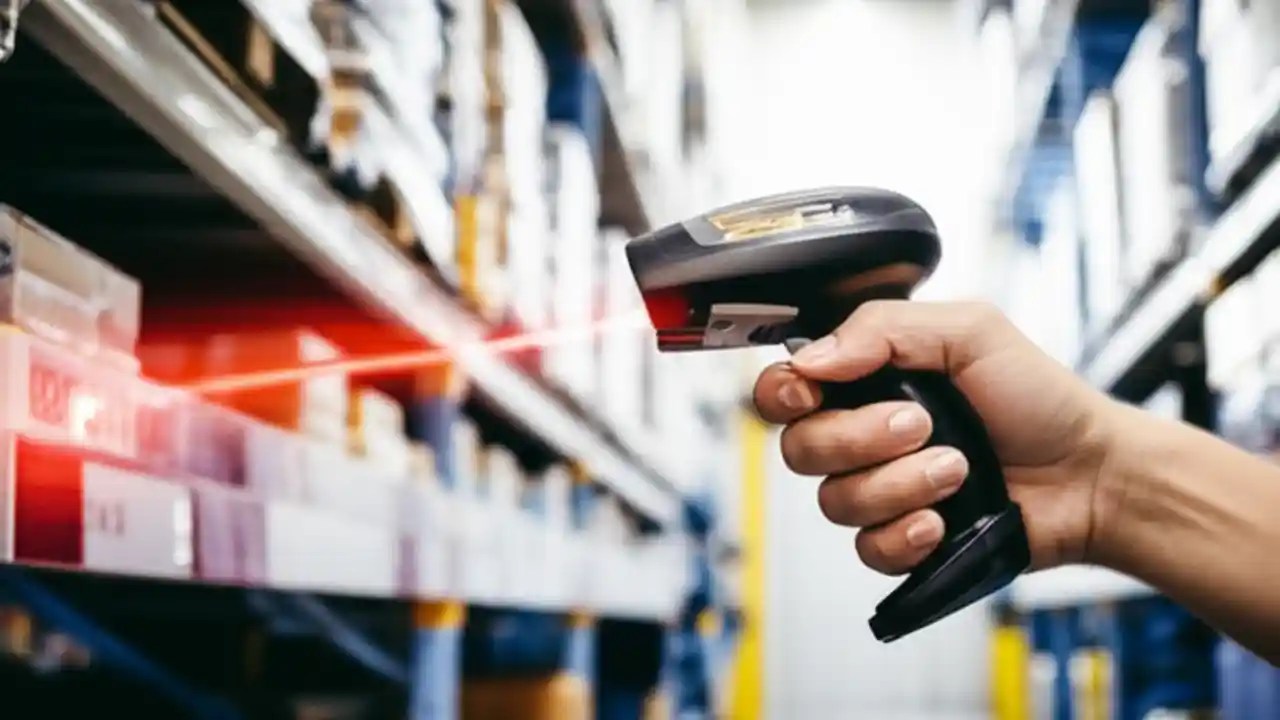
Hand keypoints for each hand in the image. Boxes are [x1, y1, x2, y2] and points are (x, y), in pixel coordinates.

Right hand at [753, 300, 1123, 574]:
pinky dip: (906, 534)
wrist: (1090, 473)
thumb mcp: (969, 331)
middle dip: (859, 438)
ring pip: (835, 502)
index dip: (782, 393)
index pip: (784, 387)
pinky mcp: (902, 541)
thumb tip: (813, 357)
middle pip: (799, 449)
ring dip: (899, 484)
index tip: (811, 392)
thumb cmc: (1038, 398)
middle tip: (923, 425)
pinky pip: (868, 548)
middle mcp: (863, 436)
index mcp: (867, 379)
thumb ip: (883, 327)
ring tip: (957, 469)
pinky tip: (942, 520)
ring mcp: (881, 491)